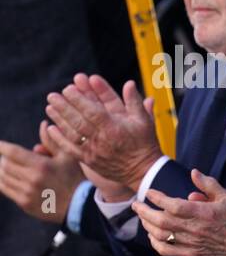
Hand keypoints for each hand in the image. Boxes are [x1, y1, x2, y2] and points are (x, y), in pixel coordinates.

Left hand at [0, 127, 83, 222]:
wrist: (80, 206)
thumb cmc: (74, 178)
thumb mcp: (67, 156)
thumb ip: (52, 141)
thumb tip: (44, 124)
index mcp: (42, 166)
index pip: (12, 152)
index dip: (1, 146)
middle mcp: (32, 179)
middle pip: (5, 164)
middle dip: (4, 158)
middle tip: (8, 156)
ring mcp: (27, 193)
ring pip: (3, 177)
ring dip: (3, 169)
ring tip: (8, 166)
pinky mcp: (25, 204)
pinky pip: (5, 189)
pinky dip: (3, 181)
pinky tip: (8, 177)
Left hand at [45, 75, 163, 190]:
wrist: (144, 171)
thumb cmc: (145, 143)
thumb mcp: (144, 120)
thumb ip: (135, 101)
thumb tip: (129, 83)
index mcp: (115, 127)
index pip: (93, 111)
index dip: (79, 99)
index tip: (68, 88)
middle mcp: (102, 139)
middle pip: (79, 120)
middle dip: (64, 107)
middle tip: (53, 95)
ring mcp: (94, 150)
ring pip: (72, 133)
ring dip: (59, 120)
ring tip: (50, 107)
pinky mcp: (89, 160)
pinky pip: (71, 149)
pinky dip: (59, 138)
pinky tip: (51, 128)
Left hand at [132, 169, 225, 255]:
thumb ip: (209, 184)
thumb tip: (193, 172)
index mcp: (203, 213)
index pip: (173, 205)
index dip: (158, 198)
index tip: (150, 192)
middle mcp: (195, 229)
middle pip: (161, 220)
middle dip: (145, 211)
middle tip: (136, 205)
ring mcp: (191, 243)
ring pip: (161, 235)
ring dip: (148, 225)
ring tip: (143, 217)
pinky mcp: (190, 255)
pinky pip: (166, 250)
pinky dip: (155, 243)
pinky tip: (152, 236)